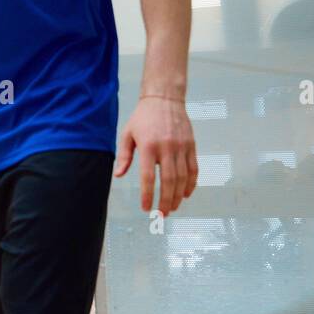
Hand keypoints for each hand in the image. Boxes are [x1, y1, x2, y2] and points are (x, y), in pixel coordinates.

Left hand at [114, 96, 197, 214]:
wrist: (165, 99)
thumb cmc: (143, 118)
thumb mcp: (127, 134)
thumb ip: (124, 155)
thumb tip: (119, 175)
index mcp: (148, 146)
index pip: (148, 176)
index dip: (148, 195)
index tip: (146, 208)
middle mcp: (167, 147)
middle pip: (169, 180)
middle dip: (166, 200)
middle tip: (162, 215)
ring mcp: (182, 147)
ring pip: (183, 177)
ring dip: (178, 196)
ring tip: (172, 208)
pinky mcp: (191, 145)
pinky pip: (194, 168)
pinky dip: (191, 184)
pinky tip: (185, 194)